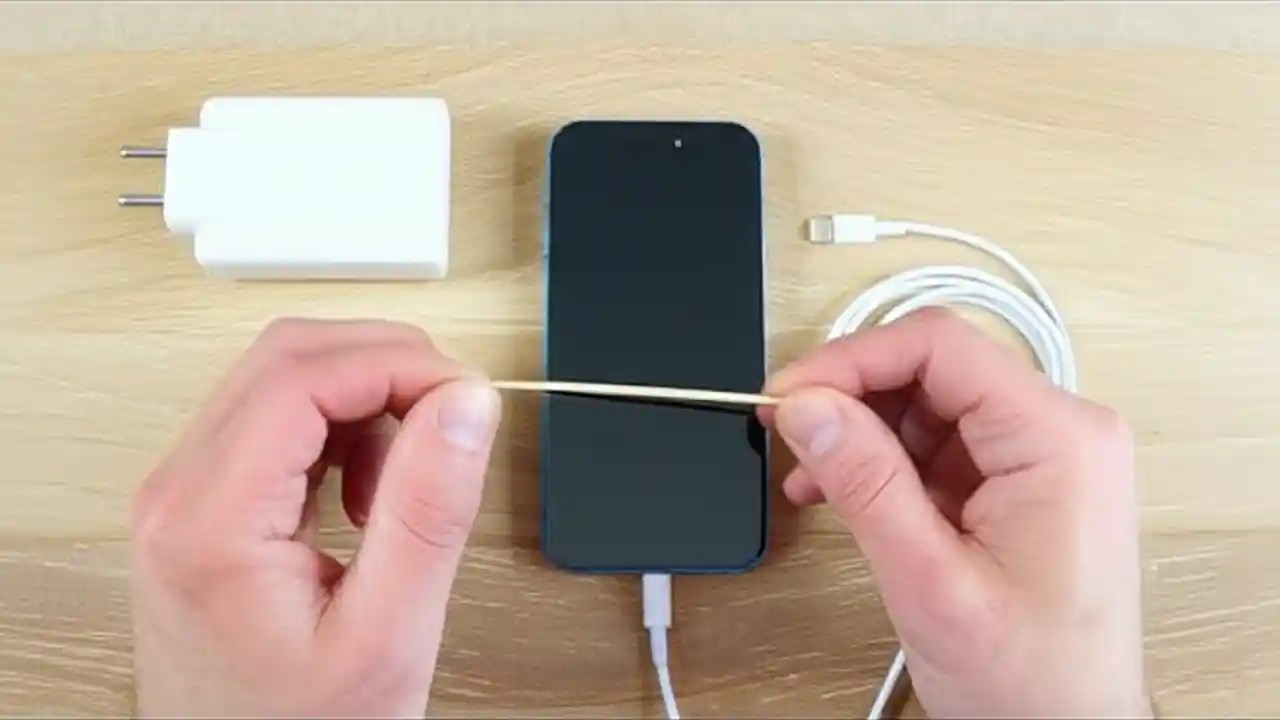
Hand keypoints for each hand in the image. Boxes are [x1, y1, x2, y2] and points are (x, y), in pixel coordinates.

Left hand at [130, 319, 500, 716]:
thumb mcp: (387, 636)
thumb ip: (428, 511)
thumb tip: (463, 405)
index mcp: (208, 523)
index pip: (300, 377)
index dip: (397, 364)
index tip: (465, 394)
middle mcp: (178, 496)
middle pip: (286, 359)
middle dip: (386, 366)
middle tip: (454, 414)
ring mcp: (185, 498)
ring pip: (282, 381)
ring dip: (366, 400)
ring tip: (411, 475)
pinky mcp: (207, 507)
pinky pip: (278, 425)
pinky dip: (343, 433)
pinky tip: (372, 493)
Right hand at [763, 308, 1149, 717]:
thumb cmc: (1034, 681)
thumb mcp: (931, 582)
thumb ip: (867, 484)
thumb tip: (809, 408)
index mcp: (1059, 442)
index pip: (941, 348)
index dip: (852, 358)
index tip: (790, 394)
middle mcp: (1060, 433)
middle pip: (933, 368)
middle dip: (852, 394)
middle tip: (789, 429)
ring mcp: (1041, 456)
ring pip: (927, 402)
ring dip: (861, 430)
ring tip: (812, 476)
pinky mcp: (1018, 481)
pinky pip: (938, 442)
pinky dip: (883, 459)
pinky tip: (841, 489)